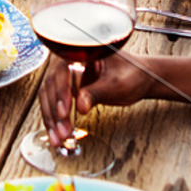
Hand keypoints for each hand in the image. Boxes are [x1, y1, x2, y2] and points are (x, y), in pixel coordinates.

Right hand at [39, 51, 153, 146]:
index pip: (63, 71)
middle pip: (52, 85)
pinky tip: (57, 134)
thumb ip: (97, 92)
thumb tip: (80, 105)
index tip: (64, 111)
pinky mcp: (69, 88)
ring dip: (52, 119)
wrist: (140, 78)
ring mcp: (68, 75)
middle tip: (62, 131)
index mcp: (82, 52)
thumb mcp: (117, 84)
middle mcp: (70, 61)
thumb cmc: (132, 74)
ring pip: (50, 96)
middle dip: (55, 111)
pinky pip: (56, 104)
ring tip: (58, 138)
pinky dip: (55, 120)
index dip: (61, 92)